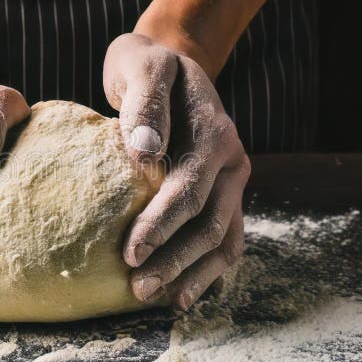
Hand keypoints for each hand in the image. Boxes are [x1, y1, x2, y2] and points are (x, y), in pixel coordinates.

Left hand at [103, 33, 250, 310]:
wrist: (171, 62)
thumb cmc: (147, 65)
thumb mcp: (143, 66)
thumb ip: (145, 102)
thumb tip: (144, 151)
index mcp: (215, 133)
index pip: (190, 189)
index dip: (161, 224)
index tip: (130, 252)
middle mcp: (232, 161)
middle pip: (210, 223)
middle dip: (175, 260)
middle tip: (138, 288)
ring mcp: (231, 181)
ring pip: (223, 239)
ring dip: (192, 273)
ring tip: (157, 299)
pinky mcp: (222, 193)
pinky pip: (223, 238)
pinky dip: (206, 269)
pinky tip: (180, 294)